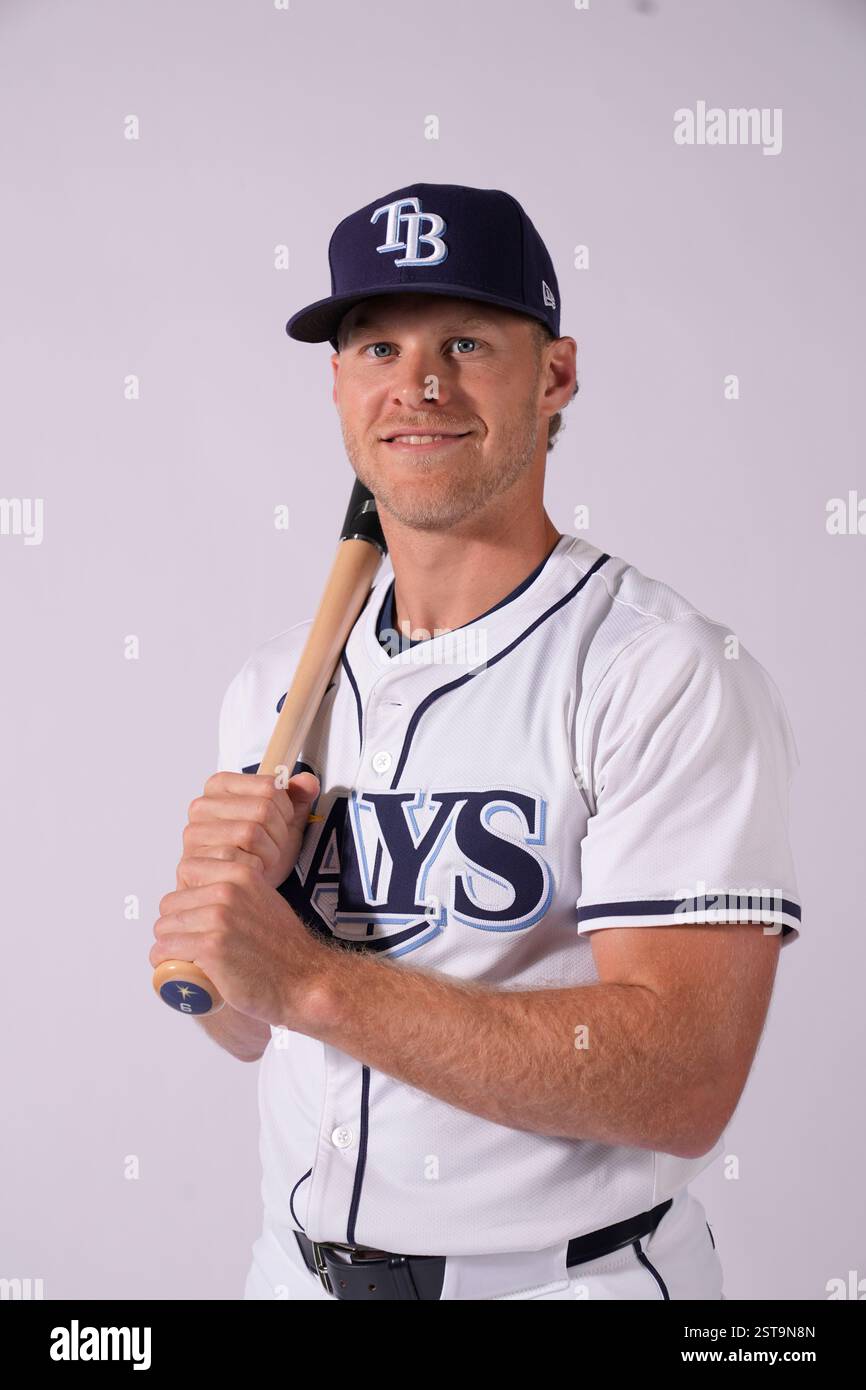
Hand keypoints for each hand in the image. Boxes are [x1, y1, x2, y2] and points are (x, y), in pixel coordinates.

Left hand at [150, 857, 328, 1028]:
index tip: (195, 916)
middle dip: (175, 926)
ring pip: (163, 928)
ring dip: (169, 947)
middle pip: (170, 903)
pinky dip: (166, 964)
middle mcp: (227, 889)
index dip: (187, 895)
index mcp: (240, 873)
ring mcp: (218, 917)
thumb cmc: (284, 948)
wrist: (305, 980)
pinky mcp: (210, 946)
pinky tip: (182, 970)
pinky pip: (164, 951)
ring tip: (187, 960)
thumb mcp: (263, 899)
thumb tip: (203, 890)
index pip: (186, 869)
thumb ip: (237, 888)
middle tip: (190, 946)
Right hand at [177, 769, 320, 890]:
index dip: (286, 809)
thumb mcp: (284, 819)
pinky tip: (251, 871)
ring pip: (251, 833)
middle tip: (273, 846)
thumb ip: (298, 795)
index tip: (280, 822)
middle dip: (279, 833)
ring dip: (269, 853)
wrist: (245, 887)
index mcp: (221, 785)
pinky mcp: (194, 861)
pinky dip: (256, 869)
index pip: (269, 786)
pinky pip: (239, 860)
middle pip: (262, 809)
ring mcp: (194, 833)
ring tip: (263, 859)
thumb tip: (308, 782)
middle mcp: (202, 805)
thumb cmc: (261, 850)